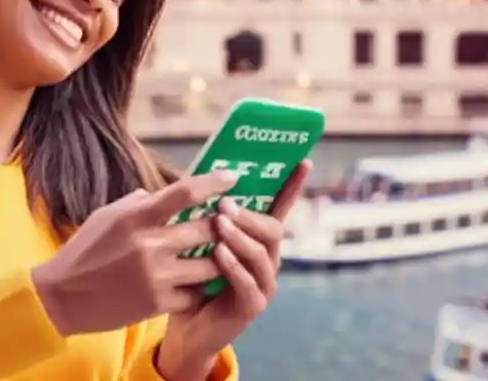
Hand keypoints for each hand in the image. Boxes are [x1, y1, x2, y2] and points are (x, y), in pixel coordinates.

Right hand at [31, 170, 239, 335]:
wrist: (62, 297)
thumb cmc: (84, 251)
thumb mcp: (106, 216)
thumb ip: (138, 203)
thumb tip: (162, 194)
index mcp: (135, 217)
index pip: (184, 193)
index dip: (212, 182)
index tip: (232, 177)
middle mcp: (149, 245)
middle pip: (206, 229)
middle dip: (222, 225)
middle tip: (229, 223)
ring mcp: (156, 276)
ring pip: (210, 265)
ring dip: (217, 259)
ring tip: (217, 255)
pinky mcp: (157, 303)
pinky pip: (195, 293)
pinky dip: (199, 288)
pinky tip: (195, 283)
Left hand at [155, 161, 310, 379]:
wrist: (184, 327)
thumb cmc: (190, 277)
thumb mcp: (196, 241)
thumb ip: (203, 215)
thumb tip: (194, 176)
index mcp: (256, 240)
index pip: (280, 208)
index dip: (292, 186)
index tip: (303, 161)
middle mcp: (267, 259)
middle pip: (272, 230)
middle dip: (250, 215)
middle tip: (225, 204)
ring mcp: (263, 284)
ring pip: (262, 254)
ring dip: (241, 236)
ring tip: (220, 224)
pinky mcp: (252, 307)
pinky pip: (249, 283)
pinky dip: (234, 266)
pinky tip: (219, 254)